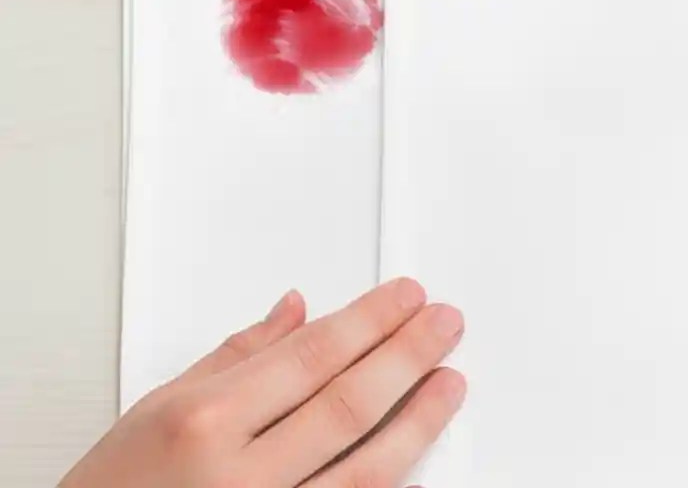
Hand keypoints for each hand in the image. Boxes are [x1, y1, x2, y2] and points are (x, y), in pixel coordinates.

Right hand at [60, 279, 465, 487]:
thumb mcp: (158, 407)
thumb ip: (237, 355)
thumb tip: (298, 311)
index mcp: (202, 421)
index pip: (312, 355)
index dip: (371, 321)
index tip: (406, 298)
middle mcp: (238, 474)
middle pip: (348, 403)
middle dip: (407, 355)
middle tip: (444, 323)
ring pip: (367, 467)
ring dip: (418, 419)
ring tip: (449, 380)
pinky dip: (390, 479)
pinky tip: (416, 451)